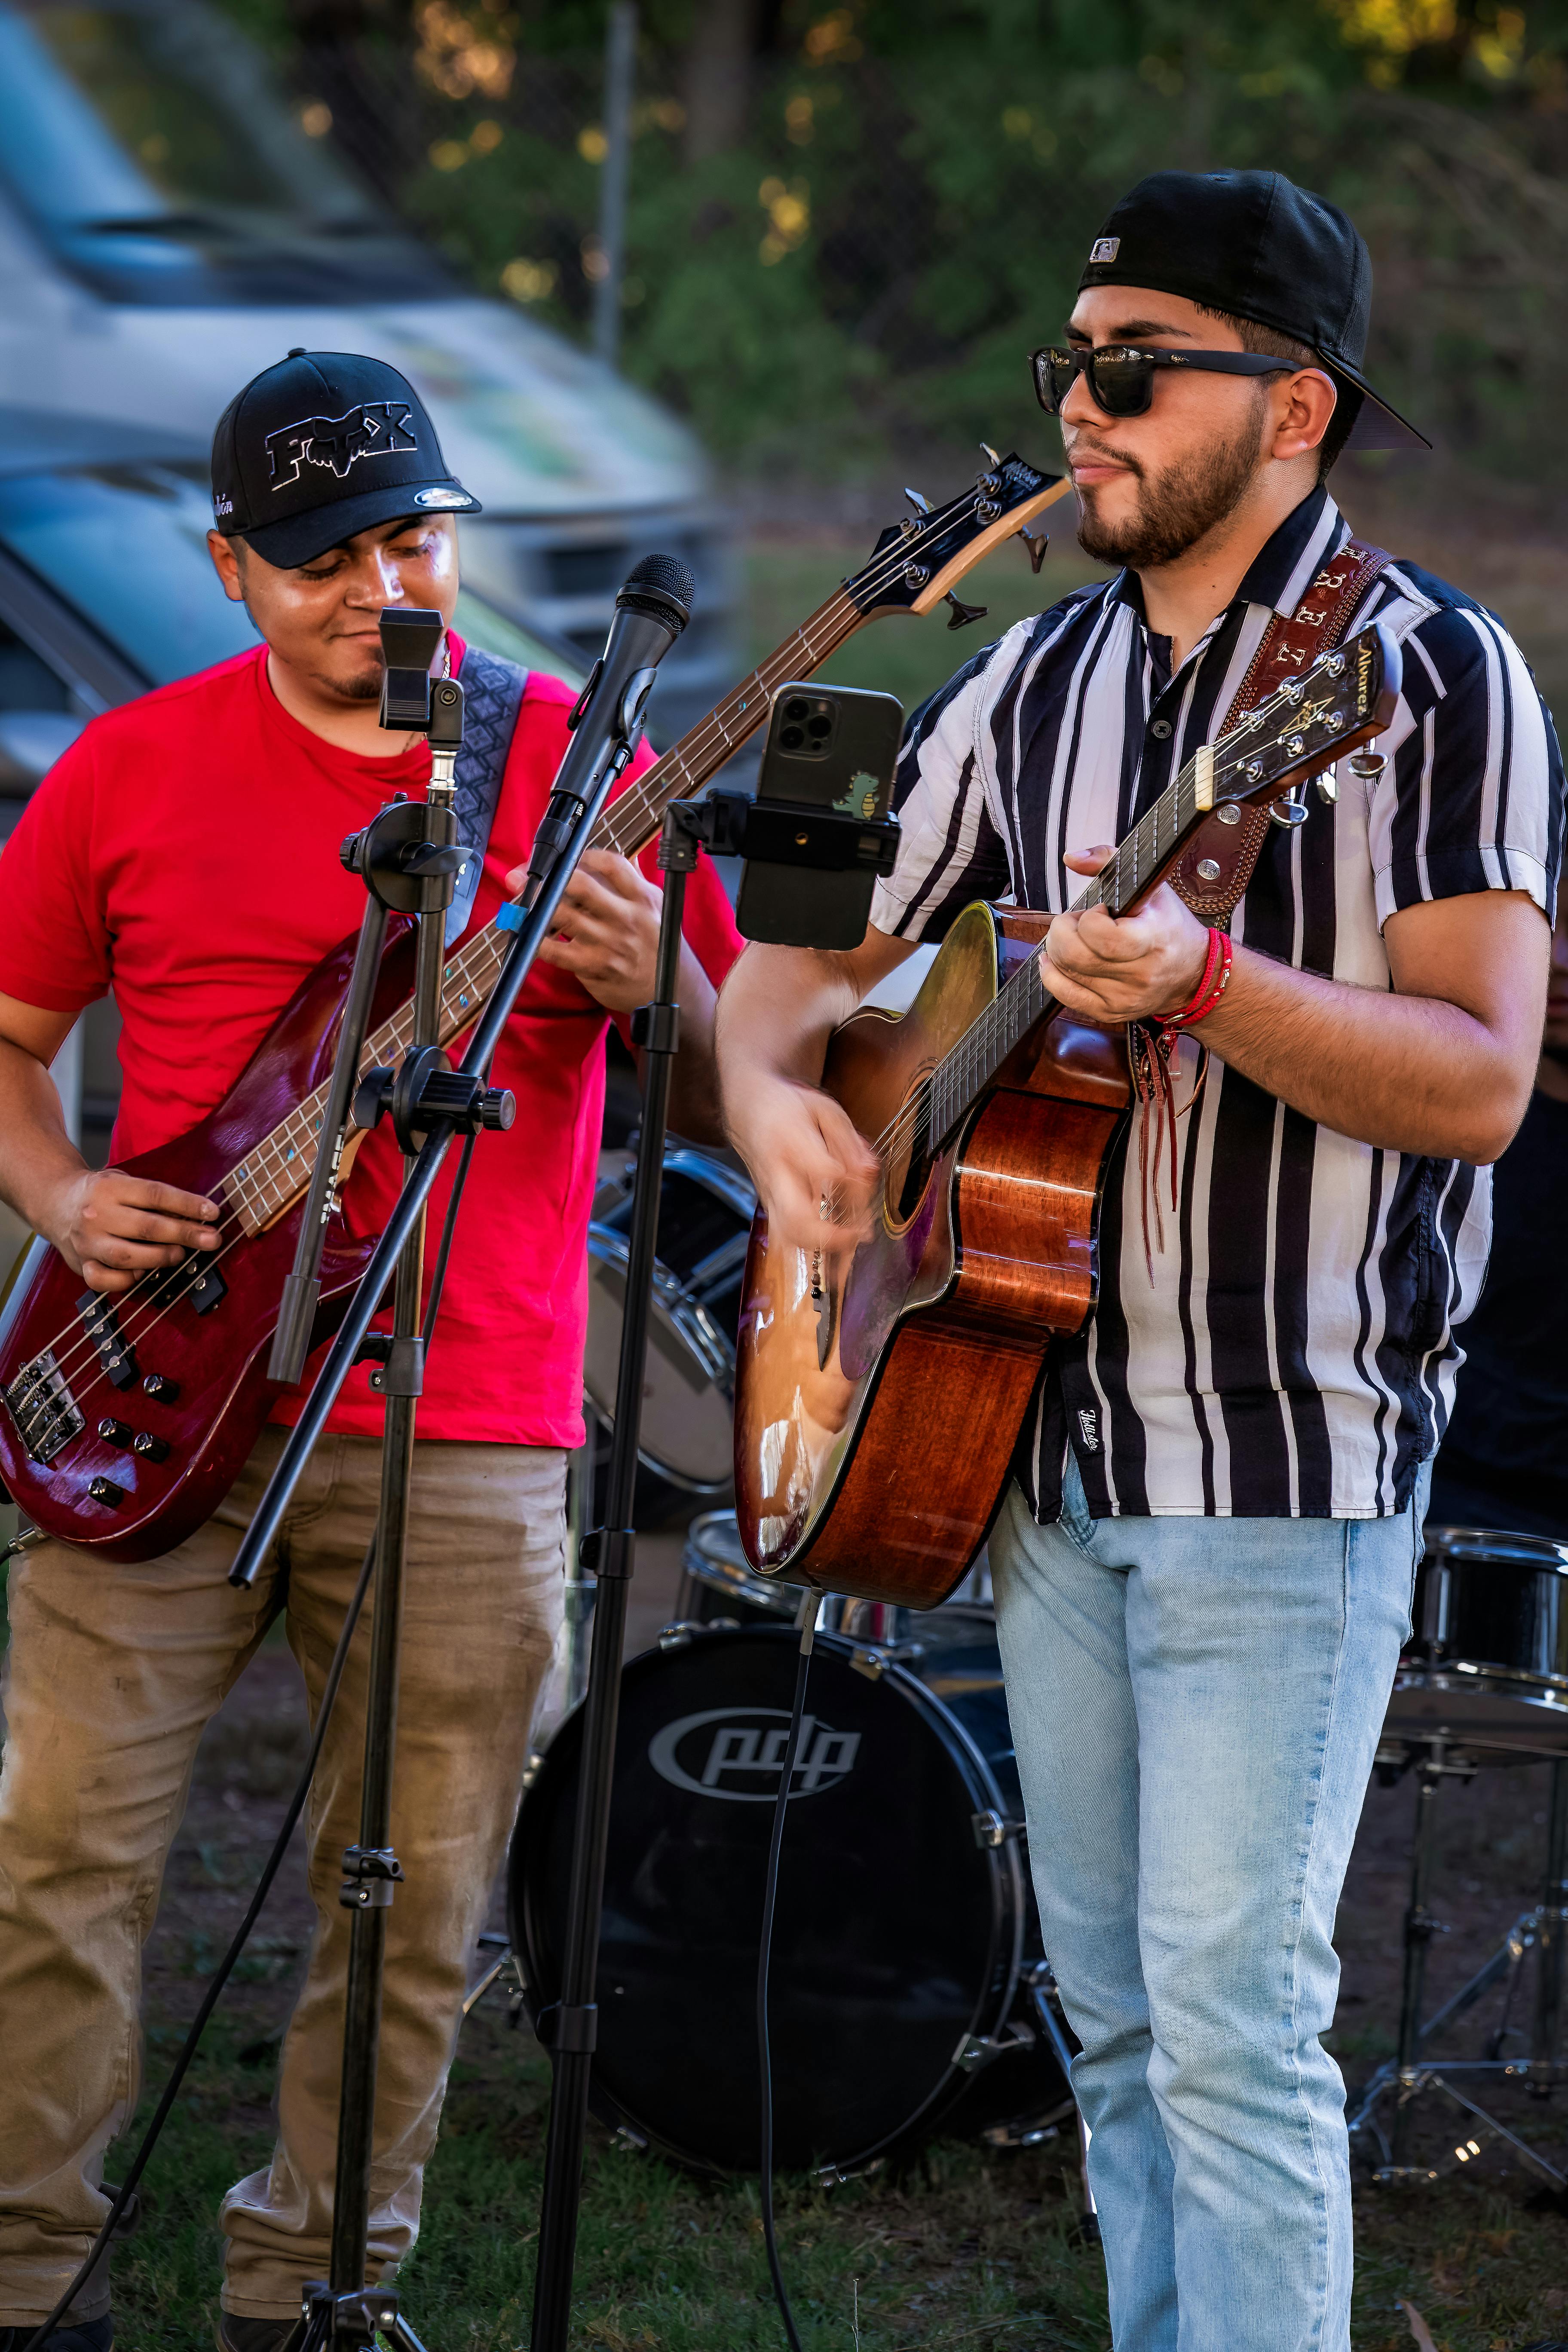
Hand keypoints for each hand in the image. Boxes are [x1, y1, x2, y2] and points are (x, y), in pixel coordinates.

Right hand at [49, 1168, 219, 1294]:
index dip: (188, 1204)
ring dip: (161, 1258)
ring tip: (180, 1254)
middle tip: (211, 1239)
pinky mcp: (80, 1264)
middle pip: (147, 1227)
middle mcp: (96, 1215)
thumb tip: (195, 1216)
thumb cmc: (100, 1193)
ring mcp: (86, 1242)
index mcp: (109, 1187)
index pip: (156, 1194)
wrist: (55, 1202)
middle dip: (185, 1234)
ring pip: (128, 1256)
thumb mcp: (124, 1182)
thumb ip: (154, 1198)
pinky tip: (143, 1271)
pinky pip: (105, 1280)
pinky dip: (128, 1279)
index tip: (213, 1212)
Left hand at [514, 849, 661, 1012]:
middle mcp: (626, 918)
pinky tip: (527, 932)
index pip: (611, 863)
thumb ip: (634, 882)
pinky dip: (536, 940)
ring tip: (520, 901)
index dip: (583, 855)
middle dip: (548, 876)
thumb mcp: (657, 908)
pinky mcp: (594, 967)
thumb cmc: (658, 946)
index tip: (565, 858)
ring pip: (563, 915)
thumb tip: (612, 859)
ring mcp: (609, 943)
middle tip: (524, 874)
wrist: (673, 991)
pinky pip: (556, 951)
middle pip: (581, 885)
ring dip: (535, 906)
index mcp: (642, 898)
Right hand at [724, 1073, 880, 1260]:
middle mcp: (777, 1173)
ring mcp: (770, 1194)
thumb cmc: (788, 1107)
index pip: (823, 1171)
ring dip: (822, 1245)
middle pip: (797, 1219)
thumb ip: (849, 1142)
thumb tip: (868, 1173)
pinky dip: (813, 1242)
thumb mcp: (825, 1110)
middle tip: (860, 1233)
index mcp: (791, 1141)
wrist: (747, 1110)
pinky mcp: (770, 1205)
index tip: (865, 1180)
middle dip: (832, 1235)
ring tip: (851, 1239)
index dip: (849, 1182)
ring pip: (788, 1235)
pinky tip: (837, 1237)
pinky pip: (787, 1233)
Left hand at [1043, 845, 1210, 1023]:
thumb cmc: (1169, 926)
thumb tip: (1071, 857)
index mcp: (1152, 941)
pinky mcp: (1111, 1012)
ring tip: (1077, 938)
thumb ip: (1109, 861)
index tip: (1101, 911)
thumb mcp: (1151, 886)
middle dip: (1063, 930)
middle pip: (1074, 955)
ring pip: (1065, 972)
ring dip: (1058, 948)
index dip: (1090, 918)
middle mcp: (1139, 975)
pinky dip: (1052, 974)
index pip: (1101, 936)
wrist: (1193, 973)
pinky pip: (1065, 996)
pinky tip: (1056, 960)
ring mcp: (1123, 998)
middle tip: (1077, 922)